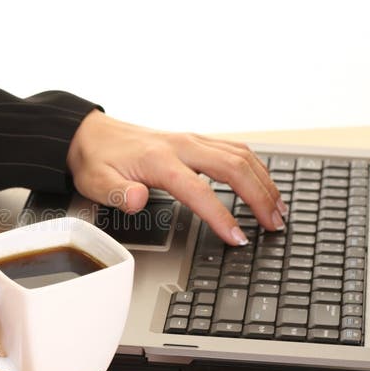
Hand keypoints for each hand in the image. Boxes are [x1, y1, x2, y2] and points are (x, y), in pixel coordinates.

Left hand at [67, 110, 286, 245]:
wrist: (90, 133)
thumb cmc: (96, 160)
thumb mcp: (95, 181)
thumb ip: (117, 193)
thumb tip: (137, 200)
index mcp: (160, 160)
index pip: (199, 190)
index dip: (221, 216)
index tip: (238, 237)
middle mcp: (182, 145)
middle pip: (233, 168)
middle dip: (259, 198)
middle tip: (273, 225)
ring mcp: (192, 140)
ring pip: (240, 155)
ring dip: (264, 181)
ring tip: (279, 209)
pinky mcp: (196, 140)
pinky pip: (235, 149)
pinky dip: (256, 166)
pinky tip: (264, 183)